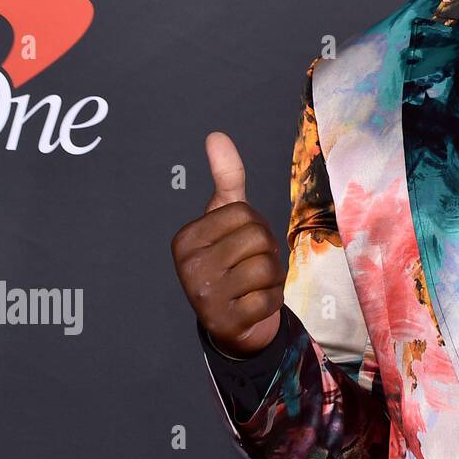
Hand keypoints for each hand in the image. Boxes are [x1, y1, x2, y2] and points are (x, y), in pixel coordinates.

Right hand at [171, 132, 285, 356]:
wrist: (235, 322)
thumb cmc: (233, 261)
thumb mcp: (228, 217)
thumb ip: (226, 177)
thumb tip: (216, 135)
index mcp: (185, 239)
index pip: (244, 213)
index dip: (257, 226)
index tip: (242, 244)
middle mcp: (187, 267)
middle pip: (258, 238)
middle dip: (268, 252)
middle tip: (252, 266)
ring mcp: (203, 297)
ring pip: (267, 268)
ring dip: (273, 278)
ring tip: (254, 285)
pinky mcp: (224, 322)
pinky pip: (269, 299)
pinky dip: (272, 301)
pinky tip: (254, 305)